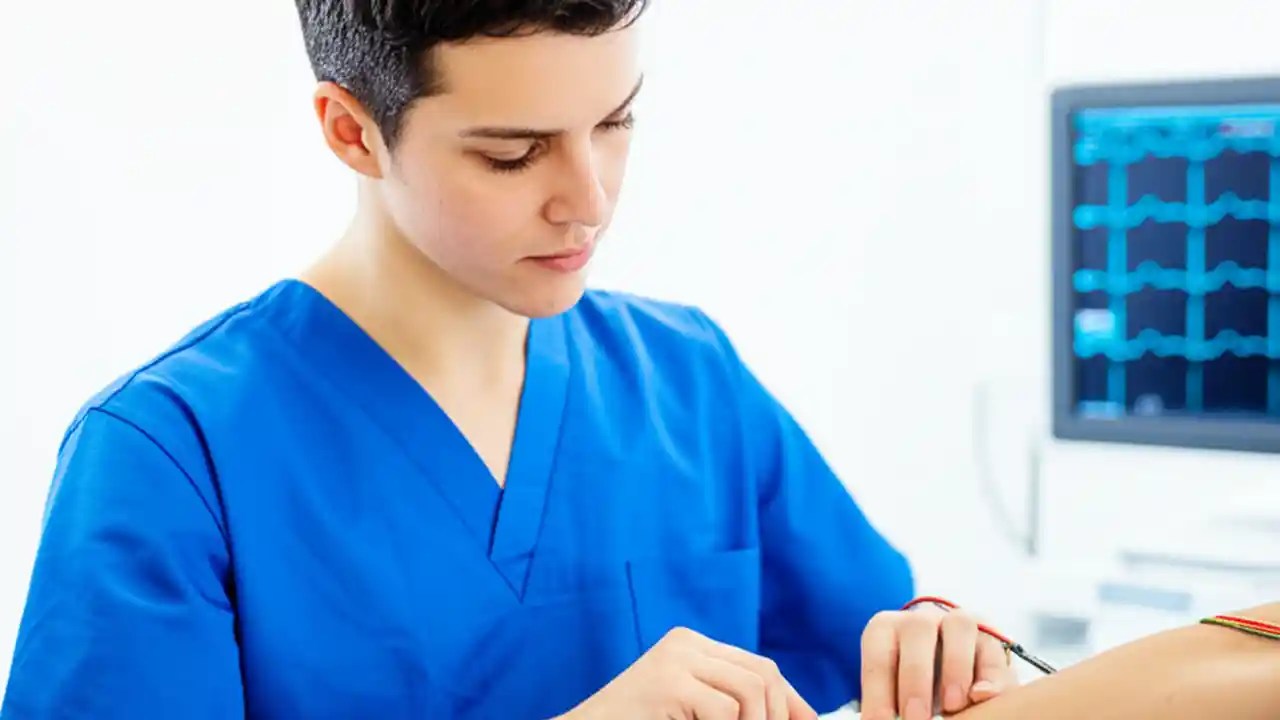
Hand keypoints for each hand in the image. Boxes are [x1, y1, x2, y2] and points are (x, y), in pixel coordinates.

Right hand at [560, 627, 818, 719]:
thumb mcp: (693, 711)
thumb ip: (733, 707)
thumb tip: (798, 716)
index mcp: (691, 646)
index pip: (760, 667)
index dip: (790, 702)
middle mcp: (685, 643)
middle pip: (762, 673)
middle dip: (778, 714)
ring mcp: (675, 659)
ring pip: (751, 690)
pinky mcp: (668, 681)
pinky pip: (725, 710)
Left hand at [859, 604, 1018, 719]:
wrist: (951, 670)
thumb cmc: (910, 686)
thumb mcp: (894, 690)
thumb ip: (892, 701)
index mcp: (886, 629)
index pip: (878, 654)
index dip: (877, 689)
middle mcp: (921, 619)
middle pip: (917, 631)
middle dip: (915, 679)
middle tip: (914, 718)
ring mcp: (958, 622)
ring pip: (959, 627)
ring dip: (955, 668)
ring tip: (953, 706)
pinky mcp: (990, 636)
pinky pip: (992, 649)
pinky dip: (989, 675)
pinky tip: (982, 697)